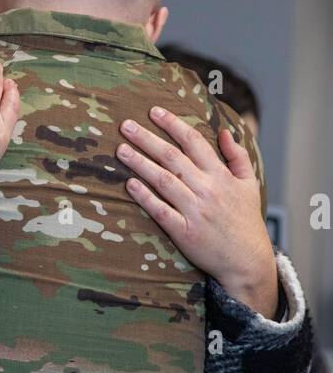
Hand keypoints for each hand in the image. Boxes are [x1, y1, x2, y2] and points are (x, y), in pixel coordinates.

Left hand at [117, 107, 277, 317]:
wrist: (247, 261)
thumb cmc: (246, 221)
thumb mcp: (250, 184)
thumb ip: (238, 156)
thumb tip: (224, 132)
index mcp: (221, 175)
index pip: (193, 141)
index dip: (172, 124)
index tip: (154, 111)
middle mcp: (207, 189)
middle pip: (172, 157)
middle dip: (147, 139)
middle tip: (125, 125)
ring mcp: (194, 211)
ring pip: (163, 180)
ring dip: (140, 163)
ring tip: (121, 150)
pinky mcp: (184, 232)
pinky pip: (161, 210)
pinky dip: (145, 197)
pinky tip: (130, 184)